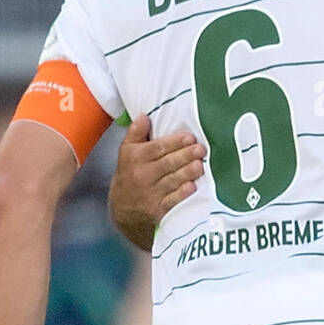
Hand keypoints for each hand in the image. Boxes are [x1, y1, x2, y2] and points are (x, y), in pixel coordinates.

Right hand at [109, 115, 206, 250]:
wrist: (123, 207)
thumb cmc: (130, 173)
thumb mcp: (127, 151)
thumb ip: (136, 132)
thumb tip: (144, 116)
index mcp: (136, 158)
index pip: (157, 148)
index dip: (174, 142)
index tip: (190, 137)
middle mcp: (142, 175)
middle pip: (167, 163)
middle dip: (185, 156)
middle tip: (200, 149)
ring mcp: (150, 193)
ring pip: (171, 181)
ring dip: (187, 173)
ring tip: (200, 165)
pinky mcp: (157, 209)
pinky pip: (171, 200)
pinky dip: (181, 194)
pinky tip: (192, 187)